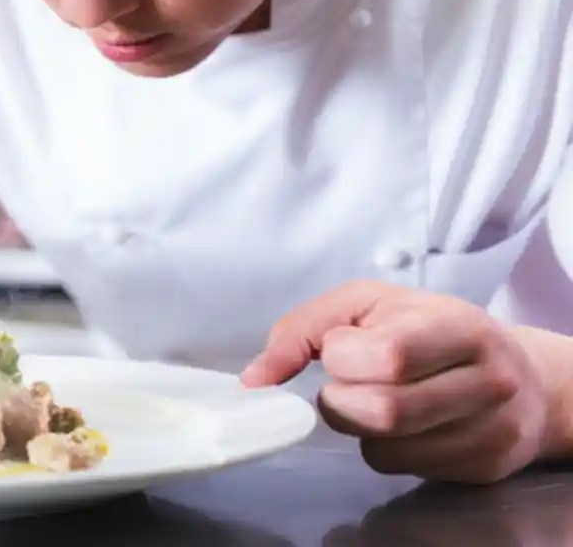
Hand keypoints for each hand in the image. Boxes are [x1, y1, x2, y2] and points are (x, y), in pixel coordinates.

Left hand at [241, 280, 570, 483]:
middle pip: (384, 411)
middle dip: (342, 399)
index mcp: (457, 326)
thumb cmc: (427, 329)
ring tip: (368, 398)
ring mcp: (490, 428)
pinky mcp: (483, 465)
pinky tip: (396, 424)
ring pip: (388, 447)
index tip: (342, 349)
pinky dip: (380, 447)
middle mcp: (486, 380)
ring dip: (356, 425)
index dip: (344, 358)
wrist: (517, 375)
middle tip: (346, 382)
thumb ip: (302, 330)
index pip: (388, 356)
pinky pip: (402, 467)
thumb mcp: (366, 304)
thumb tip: (255, 379)